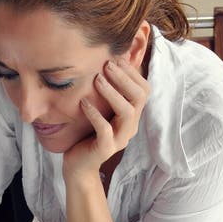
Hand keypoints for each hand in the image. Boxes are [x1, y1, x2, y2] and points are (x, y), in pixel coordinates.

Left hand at [63, 57, 148, 180]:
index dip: (133, 72)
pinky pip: (105, 129)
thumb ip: (106, 91)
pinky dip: (94, 114)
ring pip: (127, 112)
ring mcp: (120, 138)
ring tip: (96, 79)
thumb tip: (105, 60)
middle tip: (106, 64)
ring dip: (112, 93)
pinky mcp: (106, 148)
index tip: (116, 57)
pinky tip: (83, 102)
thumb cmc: (87, 132)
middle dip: (123, 78)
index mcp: (132, 115)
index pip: (144, 90)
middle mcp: (130, 126)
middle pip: (139, 97)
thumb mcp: (100, 109)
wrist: (78, 165)